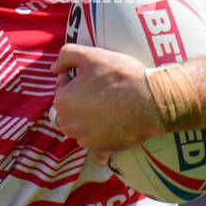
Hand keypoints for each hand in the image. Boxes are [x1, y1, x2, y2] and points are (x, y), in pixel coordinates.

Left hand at [50, 44, 163, 164]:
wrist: (151, 100)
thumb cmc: (120, 76)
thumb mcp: (91, 55)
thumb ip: (66, 55)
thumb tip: (54, 68)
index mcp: (62, 102)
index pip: (63, 87)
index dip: (76, 78)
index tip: (93, 75)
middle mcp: (69, 124)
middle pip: (70, 109)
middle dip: (81, 100)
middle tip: (101, 90)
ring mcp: (85, 140)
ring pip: (82, 126)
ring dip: (90, 118)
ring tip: (110, 105)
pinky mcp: (102, 149)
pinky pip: (96, 146)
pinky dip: (101, 141)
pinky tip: (110, 131)